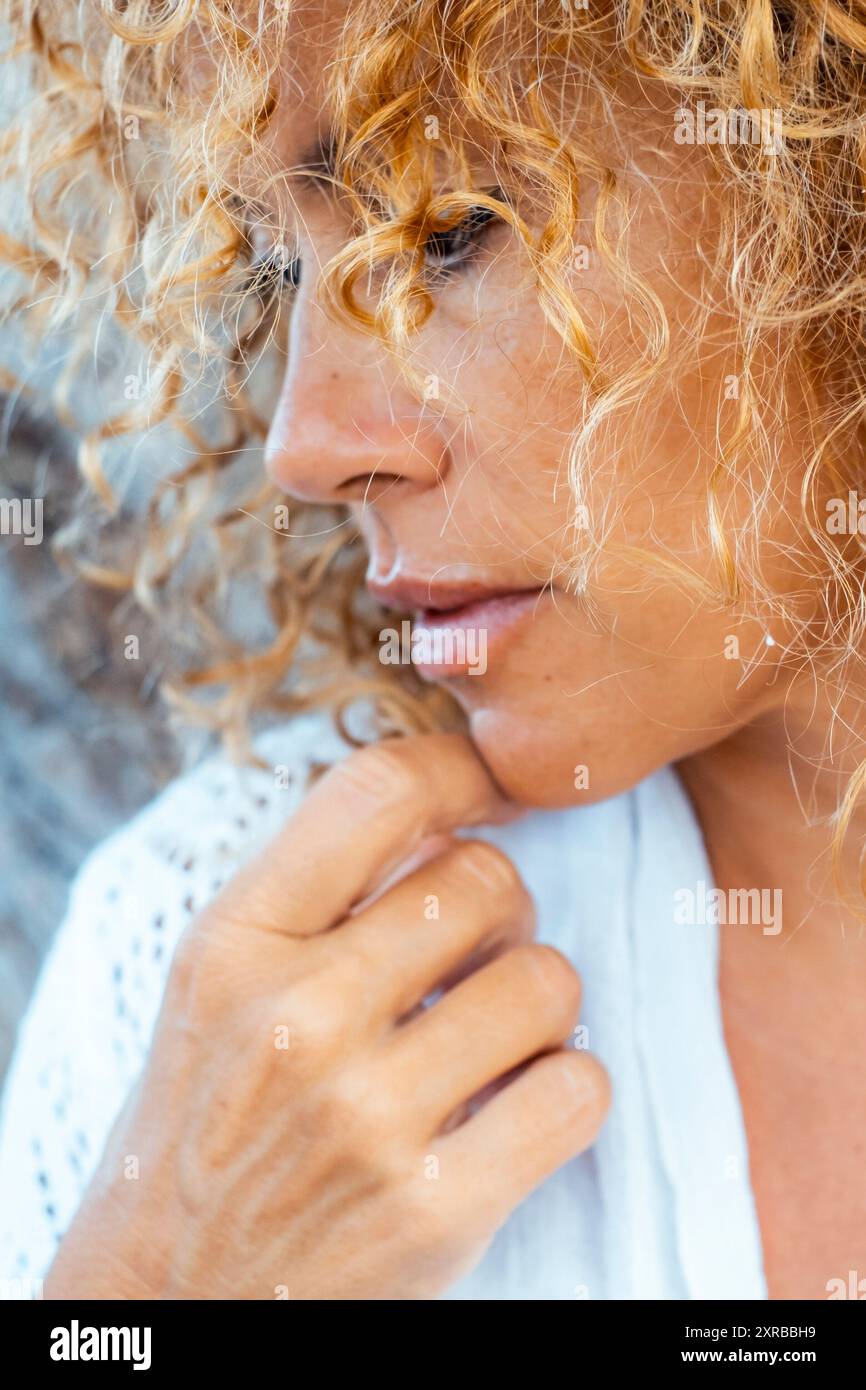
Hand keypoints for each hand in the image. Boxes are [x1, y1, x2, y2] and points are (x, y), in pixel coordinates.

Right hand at [46, 734, 608, 1299]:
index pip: (375, 792)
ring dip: (536, 1005)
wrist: (175, 1298)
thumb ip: (314, 893)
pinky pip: (578, 1087)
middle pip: (486, 880)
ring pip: (549, 979)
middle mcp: (297, 1019)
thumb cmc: (209, 1120)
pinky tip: (513, 1106)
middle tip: (471, 956)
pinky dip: (565, 1089)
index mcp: (234, 945)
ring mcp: (368, 1117)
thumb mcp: (218, 983)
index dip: (459, 771)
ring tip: (485, 1040)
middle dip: (500, 909)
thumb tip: (452, 812)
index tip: (489, 792)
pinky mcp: (437, 1208)